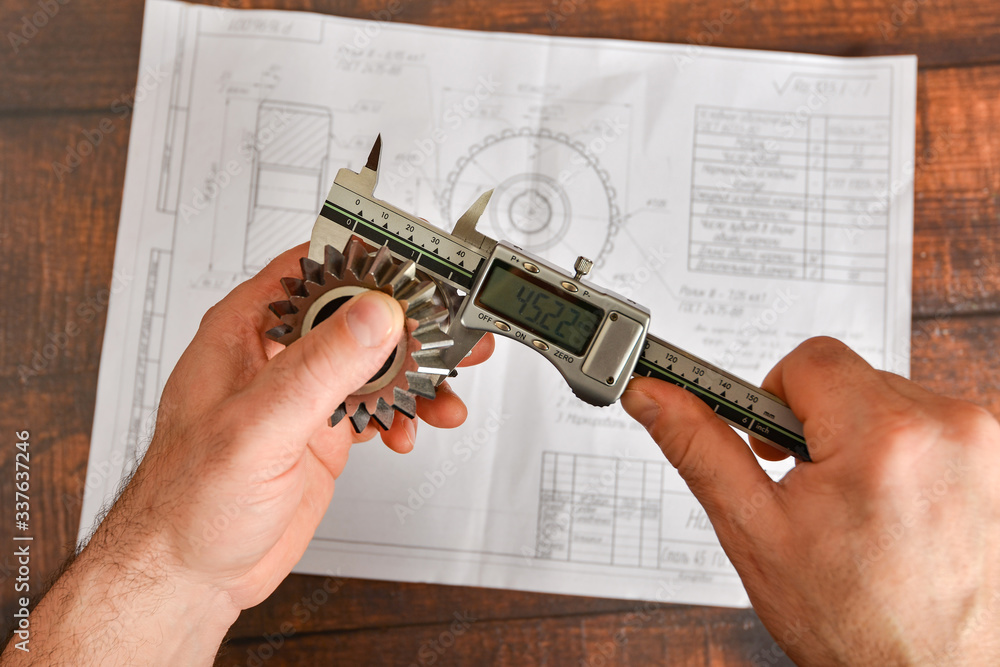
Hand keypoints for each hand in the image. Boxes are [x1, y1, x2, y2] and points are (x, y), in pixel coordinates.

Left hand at [4, 242, 492, 664]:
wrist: (191, 572)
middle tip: (456, 335)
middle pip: (358, 315)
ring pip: (375, 363)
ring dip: (416, 377)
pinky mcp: (322, 429)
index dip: (369, 266)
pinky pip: (377, 406)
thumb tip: (373, 315)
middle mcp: (278, 356)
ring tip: (444, 396)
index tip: (420, 275)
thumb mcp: (257, 427)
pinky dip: (404, 416)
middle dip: (411, 327)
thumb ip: (319, 368)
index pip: (315, 271)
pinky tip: (409, 431)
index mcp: (248, 331)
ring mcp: (303, 393)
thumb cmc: (188, 501)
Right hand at [622, 336, 999, 664]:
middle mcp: (948, 427)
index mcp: (884, 436)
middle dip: (818, 427)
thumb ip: (699, 447)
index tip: (766, 440)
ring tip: (858, 509)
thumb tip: (655, 398)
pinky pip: (932, 428)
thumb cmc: (858, 625)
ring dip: (861, 441)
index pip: (810, 357)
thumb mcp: (757, 532)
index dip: (774, 398)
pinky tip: (894, 511)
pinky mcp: (998, 463)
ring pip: (890, 403)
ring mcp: (984, 446)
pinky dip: (904, 457)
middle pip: (851, 380)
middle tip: (810, 491)